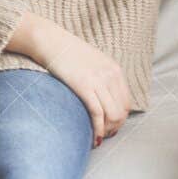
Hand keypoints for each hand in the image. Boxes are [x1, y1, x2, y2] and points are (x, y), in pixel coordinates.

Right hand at [11, 13, 129, 145]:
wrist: (50, 41)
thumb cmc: (66, 53)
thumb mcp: (92, 63)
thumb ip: (102, 78)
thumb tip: (103, 100)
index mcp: (114, 69)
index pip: (127, 102)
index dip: (121, 119)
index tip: (110, 127)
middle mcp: (110, 75)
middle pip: (122, 111)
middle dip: (114, 128)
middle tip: (102, 135)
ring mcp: (98, 80)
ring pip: (113, 115)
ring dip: (106, 131)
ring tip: (96, 137)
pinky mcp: (84, 86)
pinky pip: (97, 113)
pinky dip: (97, 129)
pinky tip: (92, 138)